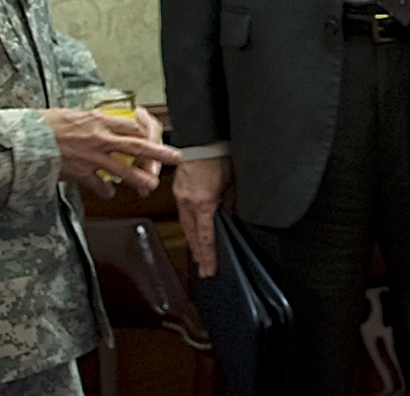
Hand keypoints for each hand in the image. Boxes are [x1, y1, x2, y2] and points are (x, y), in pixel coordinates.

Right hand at [39, 107, 182, 199]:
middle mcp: (100, 138)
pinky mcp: (81, 173)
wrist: (27, 140)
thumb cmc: (46, 124)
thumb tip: (102, 123)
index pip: (132, 126)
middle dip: (158, 153)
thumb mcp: (73, 114)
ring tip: (151, 186)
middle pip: (136, 146)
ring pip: (123, 170)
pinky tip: (110, 194)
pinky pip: (99, 185)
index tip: (155, 138)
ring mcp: (92, 157)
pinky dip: (106, 190)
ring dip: (139, 179)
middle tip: (174, 158)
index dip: (146, 133)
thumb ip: (91, 121)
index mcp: (99, 120)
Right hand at [173, 156, 232, 276]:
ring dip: (192, 242)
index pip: (205, 237)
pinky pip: (182, 213)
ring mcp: (181, 196)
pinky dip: (188, 225)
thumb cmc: (218, 156)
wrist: (203, 140)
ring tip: (199, 255)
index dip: (208, 255)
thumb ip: (230, 201)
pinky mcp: (178, 189)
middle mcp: (189, 202)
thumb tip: (230, 214)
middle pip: (192, 236)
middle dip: (199, 254)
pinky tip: (192, 231)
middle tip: (204, 270)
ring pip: (185, 226)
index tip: (209, 268)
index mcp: (204, 202)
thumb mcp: (232, 182)